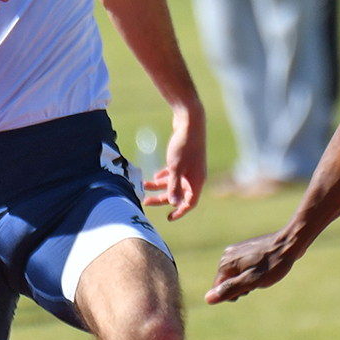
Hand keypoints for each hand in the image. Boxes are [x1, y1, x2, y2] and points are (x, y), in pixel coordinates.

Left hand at [144, 102, 205, 218]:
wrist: (190, 121)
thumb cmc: (184, 146)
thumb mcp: (175, 168)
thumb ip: (173, 187)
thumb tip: (174, 204)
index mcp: (197, 181)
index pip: (190, 202)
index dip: (180, 211)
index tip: (169, 217)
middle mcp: (195, 176)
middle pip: (178, 193)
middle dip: (162, 198)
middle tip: (146, 201)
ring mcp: (190, 168)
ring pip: (174, 182)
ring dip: (159, 185)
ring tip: (143, 185)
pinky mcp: (185, 159)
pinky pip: (174, 173)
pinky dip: (164, 176)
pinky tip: (154, 176)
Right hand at [207, 228, 299, 303]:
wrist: (290, 243)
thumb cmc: (273, 264)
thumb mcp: (252, 281)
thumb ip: (230, 289)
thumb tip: (208, 299)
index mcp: (225, 263)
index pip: (220, 289)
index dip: (236, 294)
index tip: (251, 288)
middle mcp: (227, 255)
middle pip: (228, 281)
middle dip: (243, 286)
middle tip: (259, 280)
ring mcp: (237, 250)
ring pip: (237, 274)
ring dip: (249, 279)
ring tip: (264, 273)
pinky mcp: (246, 248)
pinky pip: (244, 266)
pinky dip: (253, 271)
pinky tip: (265, 267)